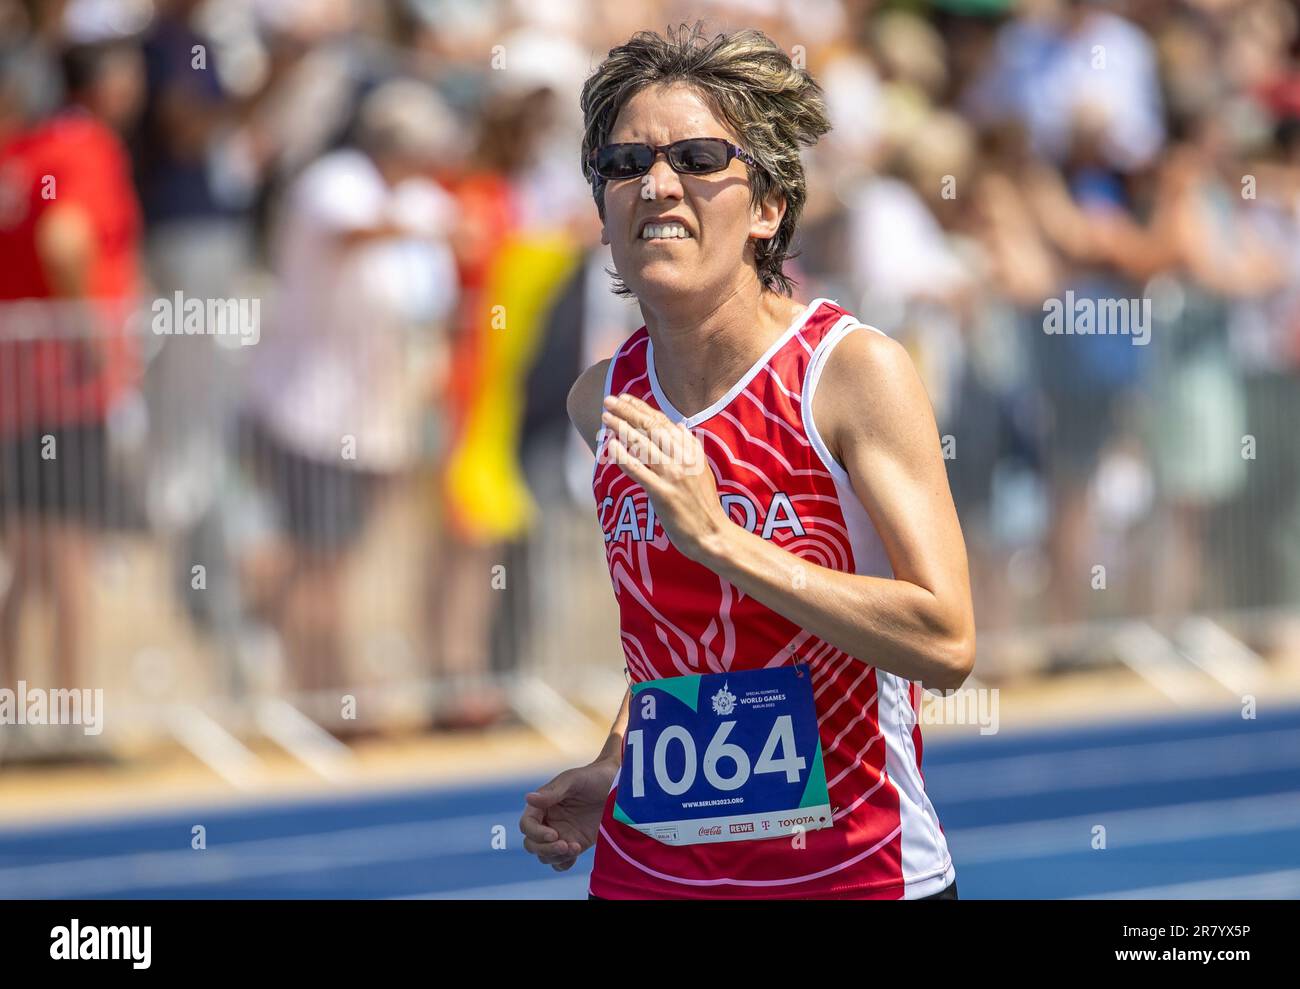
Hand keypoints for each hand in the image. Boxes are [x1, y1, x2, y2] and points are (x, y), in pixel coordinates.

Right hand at [520, 758, 618, 871]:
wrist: (617, 785)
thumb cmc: (593, 777)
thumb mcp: (573, 781)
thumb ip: (552, 793)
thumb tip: (528, 798)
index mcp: (542, 806)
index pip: (527, 826)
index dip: (536, 834)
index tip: (554, 834)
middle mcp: (548, 822)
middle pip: (532, 845)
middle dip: (545, 849)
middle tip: (565, 845)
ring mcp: (561, 834)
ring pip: (545, 856)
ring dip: (556, 857)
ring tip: (576, 847)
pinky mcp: (575, 844)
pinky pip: (561, 862)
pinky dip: (564, 863)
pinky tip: (577, 852)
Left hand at [600, 393, 729, 561]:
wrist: (712, 534)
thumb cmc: (703, 504)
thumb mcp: (701, 469)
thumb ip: (690, 446)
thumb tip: (679, 424)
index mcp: (691, 451)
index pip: (663, 422)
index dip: (641, 408)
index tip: (624, 398)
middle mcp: (683, 459)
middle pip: (651, 428)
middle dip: (627, 411)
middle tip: (608, 401)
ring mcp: (673, 476)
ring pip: (643, 445)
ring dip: (622, 428)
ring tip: (605, 417)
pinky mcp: (663, 494)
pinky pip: (639, 471)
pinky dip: (624, 456)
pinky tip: (611, 445)